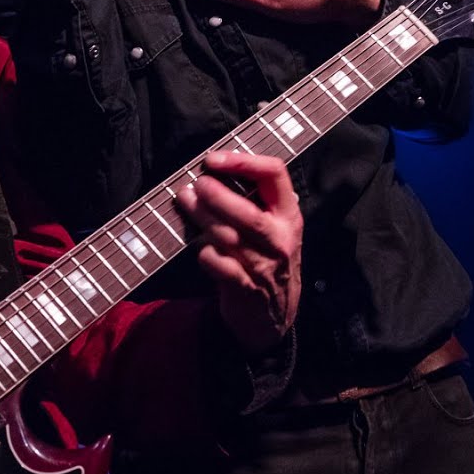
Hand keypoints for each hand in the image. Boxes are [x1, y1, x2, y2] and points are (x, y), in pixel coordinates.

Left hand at [174, 150, 302, 352]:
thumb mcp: (275, 228)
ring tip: (184, 200)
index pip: (275, 176)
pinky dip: (206, 254)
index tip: (213, 158)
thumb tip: (214, 169)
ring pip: (230, 237)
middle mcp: (281, 239)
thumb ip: (255, 200)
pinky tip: (199, 247)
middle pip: (248, 213)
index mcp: (289, 216)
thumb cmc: (267, 259)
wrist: (274, 315)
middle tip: (195, 183)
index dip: (243, 161)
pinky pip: (220, 265)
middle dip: (218, 194)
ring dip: (203, 217)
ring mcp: (264, 266)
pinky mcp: (245, 288)